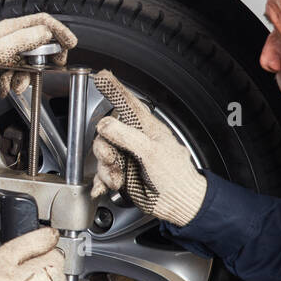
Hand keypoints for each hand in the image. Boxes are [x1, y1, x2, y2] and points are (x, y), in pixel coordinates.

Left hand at [0, 13, 77, 97]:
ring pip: (25, 62)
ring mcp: (3, 49)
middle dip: (41, 61)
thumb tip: (46, 33)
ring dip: (23, 77)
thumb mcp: (0, 50)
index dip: (60, 31)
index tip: (70, 43)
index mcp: (10, 28)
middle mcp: (8, 36)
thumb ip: (25, 40)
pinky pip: (13, 71)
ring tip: (13, 85)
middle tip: (45, 70)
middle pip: (37, 44)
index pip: (43, 22)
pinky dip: (10, 81)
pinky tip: (2, 86)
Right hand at [89, 70, 206, 226]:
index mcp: (146, 128)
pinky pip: (102, 173)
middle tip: (111, 158)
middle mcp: (135, 140)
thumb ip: (126, 136)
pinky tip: (103, 187)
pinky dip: (101, 181)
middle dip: (104, 148)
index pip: (127, 102)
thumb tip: (105, 124)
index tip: (101, 76)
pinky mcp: (122, 174)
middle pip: (106, 133)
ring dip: (105, 169)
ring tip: (117, 178)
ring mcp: (127, 157)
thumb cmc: (176, 176)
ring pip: (102, 155)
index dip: (114, 89)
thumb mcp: (151, 152)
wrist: (178, 203)